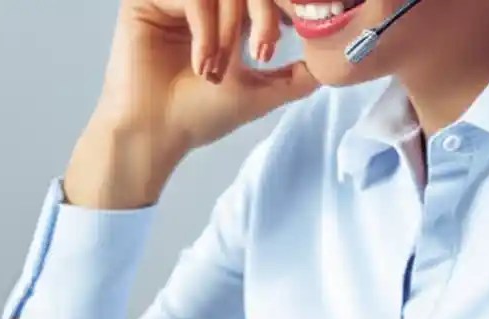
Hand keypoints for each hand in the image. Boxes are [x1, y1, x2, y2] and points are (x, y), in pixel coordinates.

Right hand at [65, 0, 319, 208]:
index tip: (295, 29)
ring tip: (219, 69)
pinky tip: (202, 63)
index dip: (287, 5)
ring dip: (230, 27)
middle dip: (265, 11)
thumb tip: (333, 66)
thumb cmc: (198, 116)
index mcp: (227, 13)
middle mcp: (202, 0)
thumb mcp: (261, 93)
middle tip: (264, 51)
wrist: (154, 135)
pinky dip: (206, 28)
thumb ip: (298, 76)